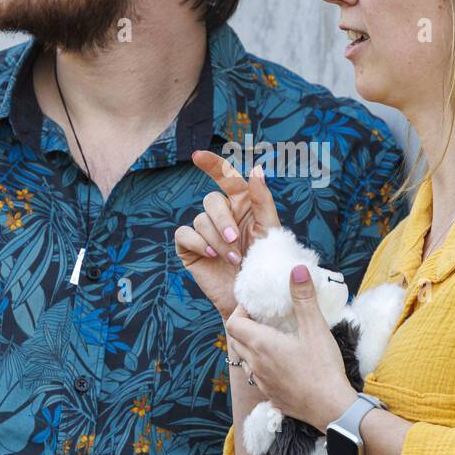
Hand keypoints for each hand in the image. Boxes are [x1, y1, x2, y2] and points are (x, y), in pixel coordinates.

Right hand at [174, 151, 280, 318]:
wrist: (253, 299)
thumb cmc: (265, 266)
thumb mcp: (269, 231)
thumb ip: (263, 200)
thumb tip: (256, 169)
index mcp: (242, 206)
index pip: (225, 178)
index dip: (211, 164)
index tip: (197, 155)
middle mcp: (222, 216)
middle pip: (211, 200)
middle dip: (222, 220)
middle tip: (236, 241)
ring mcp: (204, 232)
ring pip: (200, 219)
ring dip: (217, 239)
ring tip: (233, 259)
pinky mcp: (190, 248)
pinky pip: (184, 233)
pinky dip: (198, 242)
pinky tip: (211, 255)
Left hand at [223, 264, 357, 431]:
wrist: (331, 409)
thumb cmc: (323, 369)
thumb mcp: (316, 328)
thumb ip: (303, 298)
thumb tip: (296, 269)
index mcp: (261, 345)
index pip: (233, 323)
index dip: (240, 311)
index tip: (256, 305)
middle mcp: (255, 365)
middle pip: (234, 341)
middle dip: (243, 326)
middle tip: (262, 318)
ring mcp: (262, 383)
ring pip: (244, 360)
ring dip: (250, 346)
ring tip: (271, 338)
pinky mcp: (271, 396)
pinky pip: (257, 377)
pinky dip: (261, 365)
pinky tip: (281, 363)